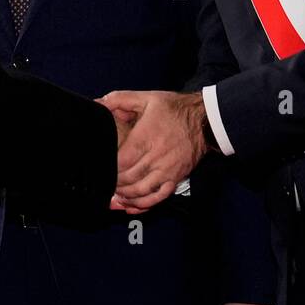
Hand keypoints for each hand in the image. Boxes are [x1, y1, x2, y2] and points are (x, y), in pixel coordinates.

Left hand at [99, 90, 207, 209]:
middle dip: (115, 183)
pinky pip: (159, 197)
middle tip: (105, 182)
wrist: (204, 121)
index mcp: (147, 137)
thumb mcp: (147, 98)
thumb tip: (99, 104)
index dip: (110, 168)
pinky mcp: (176, 178)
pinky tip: (132, 206)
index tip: (102, 167)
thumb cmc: (175, 110)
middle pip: (130, 178)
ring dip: (126, 196)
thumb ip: (120, 99)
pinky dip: (144, 205)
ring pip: (142, 191)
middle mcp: (157, 156)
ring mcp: (167, 169)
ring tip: (115, 195)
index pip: (123, 161)